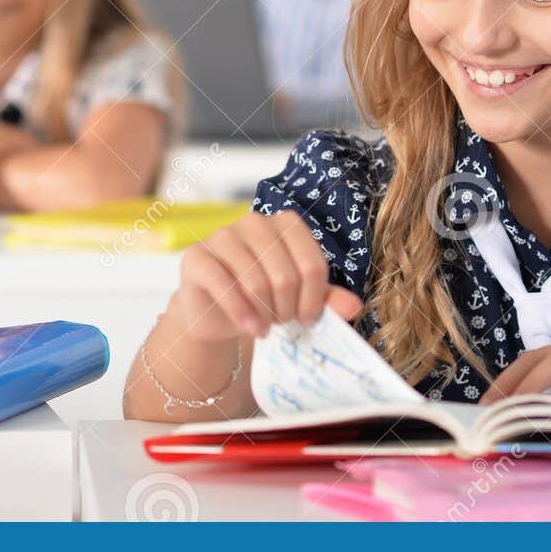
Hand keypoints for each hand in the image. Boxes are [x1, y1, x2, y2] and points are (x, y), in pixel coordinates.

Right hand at [168, 209, 361, 343]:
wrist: (216, 312)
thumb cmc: (262, 299)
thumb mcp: (299, 299)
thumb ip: (326, 299)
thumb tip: (353, 306)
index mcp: (284, 224)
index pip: (312, 263)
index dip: (315, 300)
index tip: (308, 320)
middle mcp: (253, 222)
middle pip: (285, 274)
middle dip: (288, 309)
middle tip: (283, 324)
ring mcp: (221, 236)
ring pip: (256, 281)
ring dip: (265, 314)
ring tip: (267, 327)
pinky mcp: (196, 257)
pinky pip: (224, 286)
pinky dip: (242, 314)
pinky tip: (251, 328)